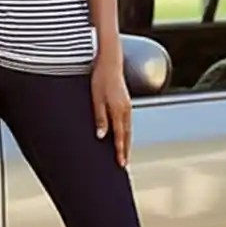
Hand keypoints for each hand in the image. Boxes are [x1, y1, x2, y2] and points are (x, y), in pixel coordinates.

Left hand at [91, 52, 132, 166]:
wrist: (110, 62)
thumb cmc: (100, 79)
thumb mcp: (96, 99)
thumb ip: (100, 118)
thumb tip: (101, 136)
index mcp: (119, 110)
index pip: (120, 136)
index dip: (120, 150)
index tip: (121, 164)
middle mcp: (126, 110)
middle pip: (127, 135)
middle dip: (126, 150)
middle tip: (124, 164)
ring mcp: (127, 106)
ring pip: (128, 129)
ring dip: (127, 142)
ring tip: (124, 154)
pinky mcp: (126, 102)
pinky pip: (127, 122)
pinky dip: (126, 132)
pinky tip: (123, 135)